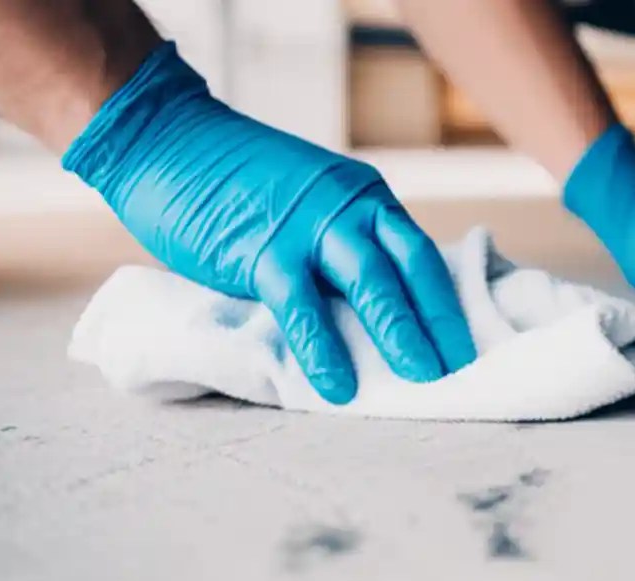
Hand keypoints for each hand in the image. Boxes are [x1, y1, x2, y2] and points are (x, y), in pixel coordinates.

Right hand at [63, 43, 474, 403]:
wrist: (165, 139)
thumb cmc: (237, 187)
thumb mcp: (310, 209)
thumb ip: (341, 252)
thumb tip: (375, 318)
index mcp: (365, 198)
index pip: (421, 254)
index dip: (448, 304)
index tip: (469, 348)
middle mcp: (347, 206)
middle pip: (409, 268)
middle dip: (439, 324)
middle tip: (461, 372)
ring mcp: (307, 225)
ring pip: (370, 282)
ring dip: (399, 334)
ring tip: (422, 378)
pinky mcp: (261, 249)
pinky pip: (301, 305)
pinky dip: (322, 348)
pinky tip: (337, 387)